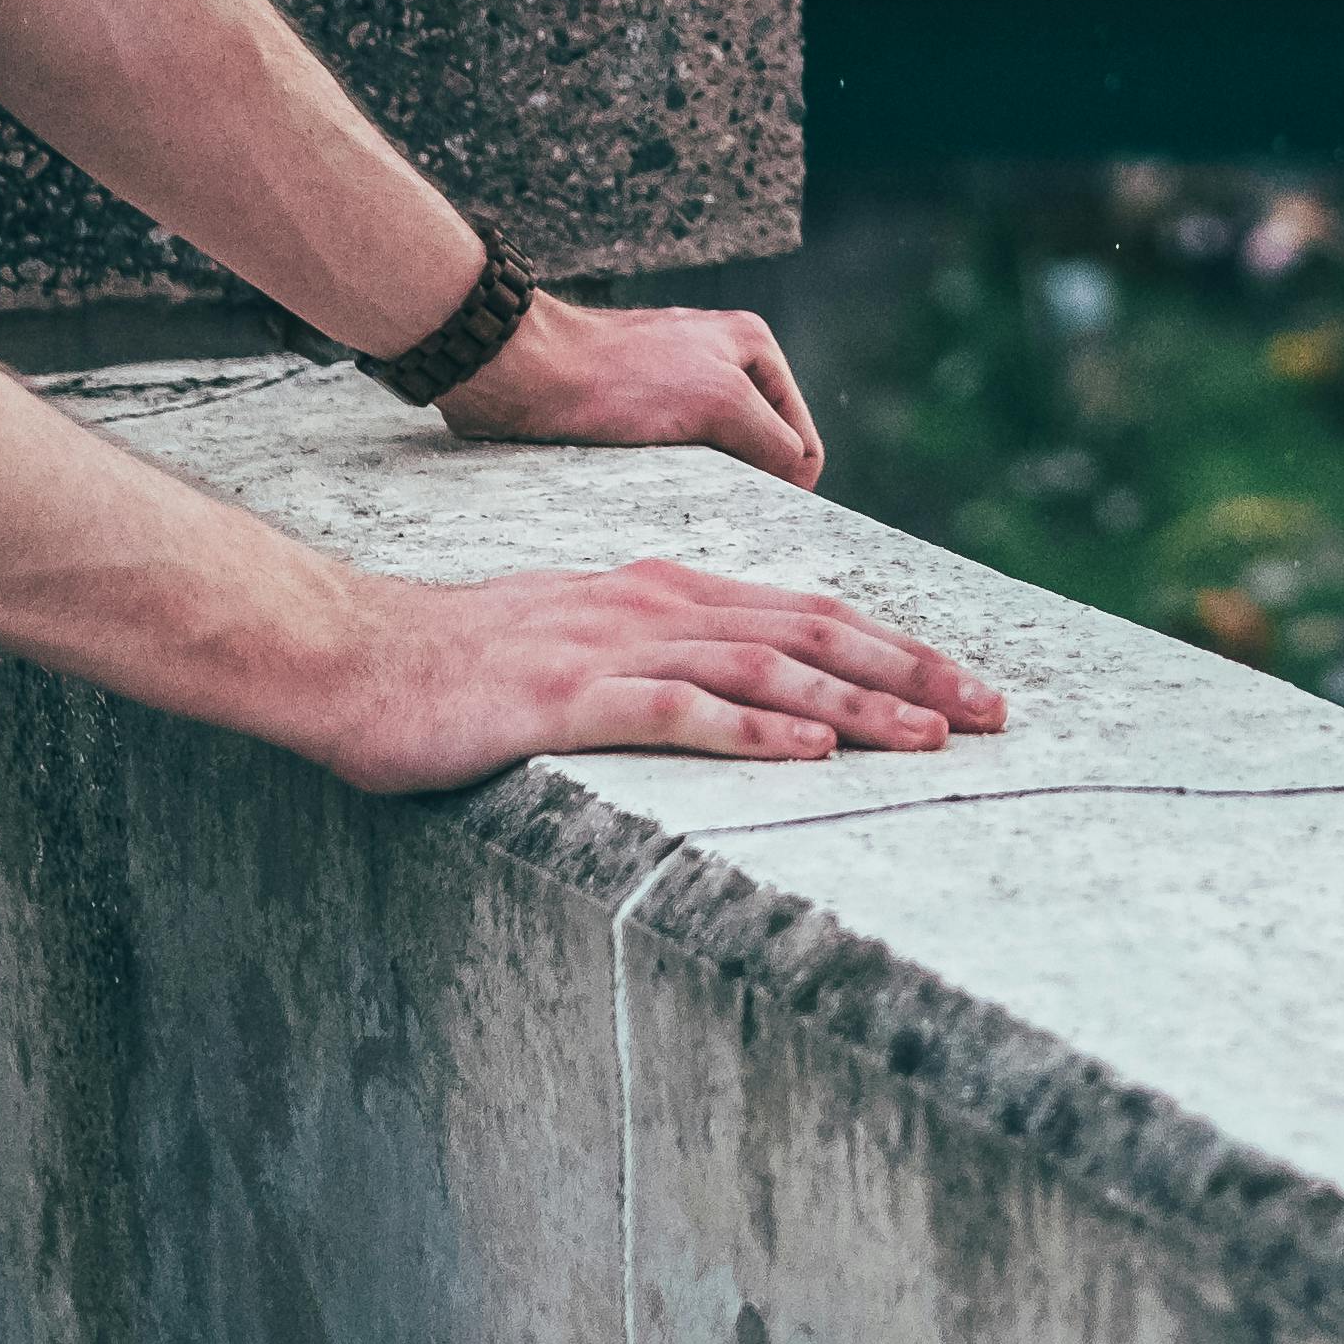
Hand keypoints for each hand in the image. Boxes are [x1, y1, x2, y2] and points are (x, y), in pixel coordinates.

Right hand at [323, 556, 1009, 793]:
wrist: (350, 653)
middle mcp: (655, 606)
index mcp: (664, 591)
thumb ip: (655, 652)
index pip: (807, 612)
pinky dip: (753, 730)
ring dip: (858, 706)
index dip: (896, 645)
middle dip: (913, 670)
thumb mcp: (578, 640)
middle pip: (813, 632)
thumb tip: (732, 684)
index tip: (967, 683)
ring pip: (766, 669)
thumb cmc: (460, 664)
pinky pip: (678, 711)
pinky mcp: (568, 699)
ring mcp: (613, 649)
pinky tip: (806, 751)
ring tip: (932, 738)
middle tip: (994, 710)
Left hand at [438, 292, 827, 487]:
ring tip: (666, 493)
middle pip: (759, 450)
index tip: (743, 510)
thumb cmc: (616, 379)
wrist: (521, 373)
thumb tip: (799, 478)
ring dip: (701, 487)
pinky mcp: (634, 412)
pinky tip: (641, 489)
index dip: (782, 483)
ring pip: (714, 461)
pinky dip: (666, 483)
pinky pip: (671, 462)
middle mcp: (718, 359)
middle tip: (701, 504)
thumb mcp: (720, 403)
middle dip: (740, 483)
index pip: (800, 440)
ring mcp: (674, 385)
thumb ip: (775, 440)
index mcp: (751, 344)